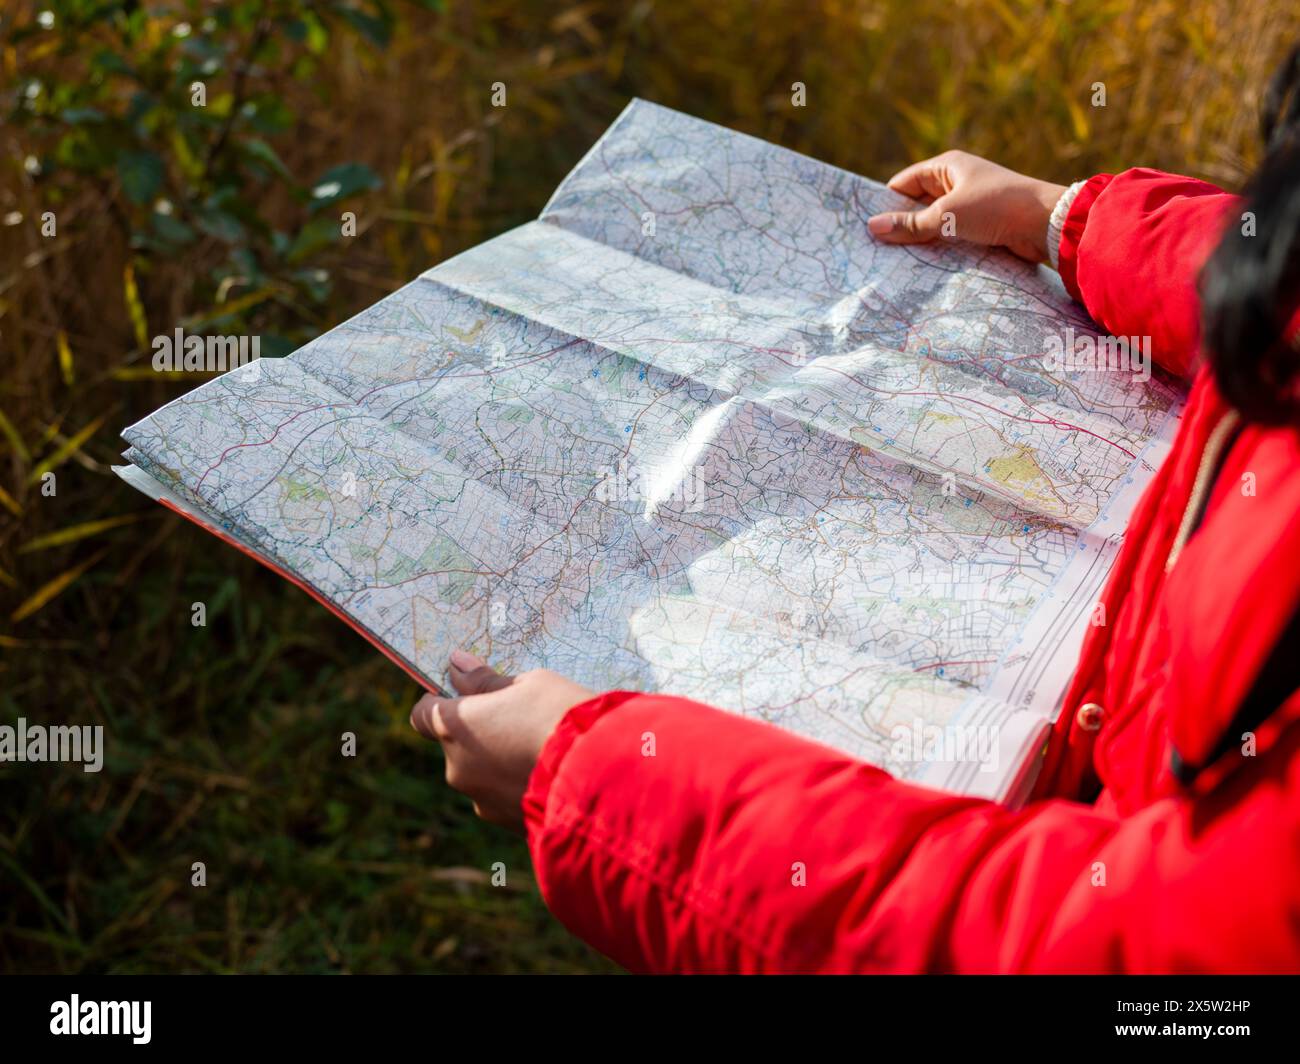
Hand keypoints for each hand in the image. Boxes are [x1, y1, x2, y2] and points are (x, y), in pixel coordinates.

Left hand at [409, 649, 594, 833]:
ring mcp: (481, 800)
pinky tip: (551, 774)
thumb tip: (457, 665)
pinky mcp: (506, 824)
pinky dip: (519, 785)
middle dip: (482, 733)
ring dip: (500, 761)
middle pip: (457, 745)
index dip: (441, 702)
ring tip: (543, 749)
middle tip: (522, 719)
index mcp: (455, 727)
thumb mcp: (531, 684)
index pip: (423, 714)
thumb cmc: (562, 716)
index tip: (467, 695)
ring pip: (482, 774)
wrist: (601, 776)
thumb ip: (487, 680)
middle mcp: (457, 767)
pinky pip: (504, 797)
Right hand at [867, 150, 1066, 262]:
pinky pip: (949, 236)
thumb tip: (872, 227)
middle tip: (874, 248)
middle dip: (900, 224)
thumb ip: (910, 225)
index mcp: (947, 166)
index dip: (885, 203)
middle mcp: (957, 181)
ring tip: (892, 260)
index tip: (865, 226)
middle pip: (917, 203)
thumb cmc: (995, 207)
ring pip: (933, 222)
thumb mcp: (947, 215)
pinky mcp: (980, 225)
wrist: (1046, 223)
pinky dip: (937, 248)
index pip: (904, 182)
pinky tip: (920, 265)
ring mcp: (969, 204)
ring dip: (919, 239)